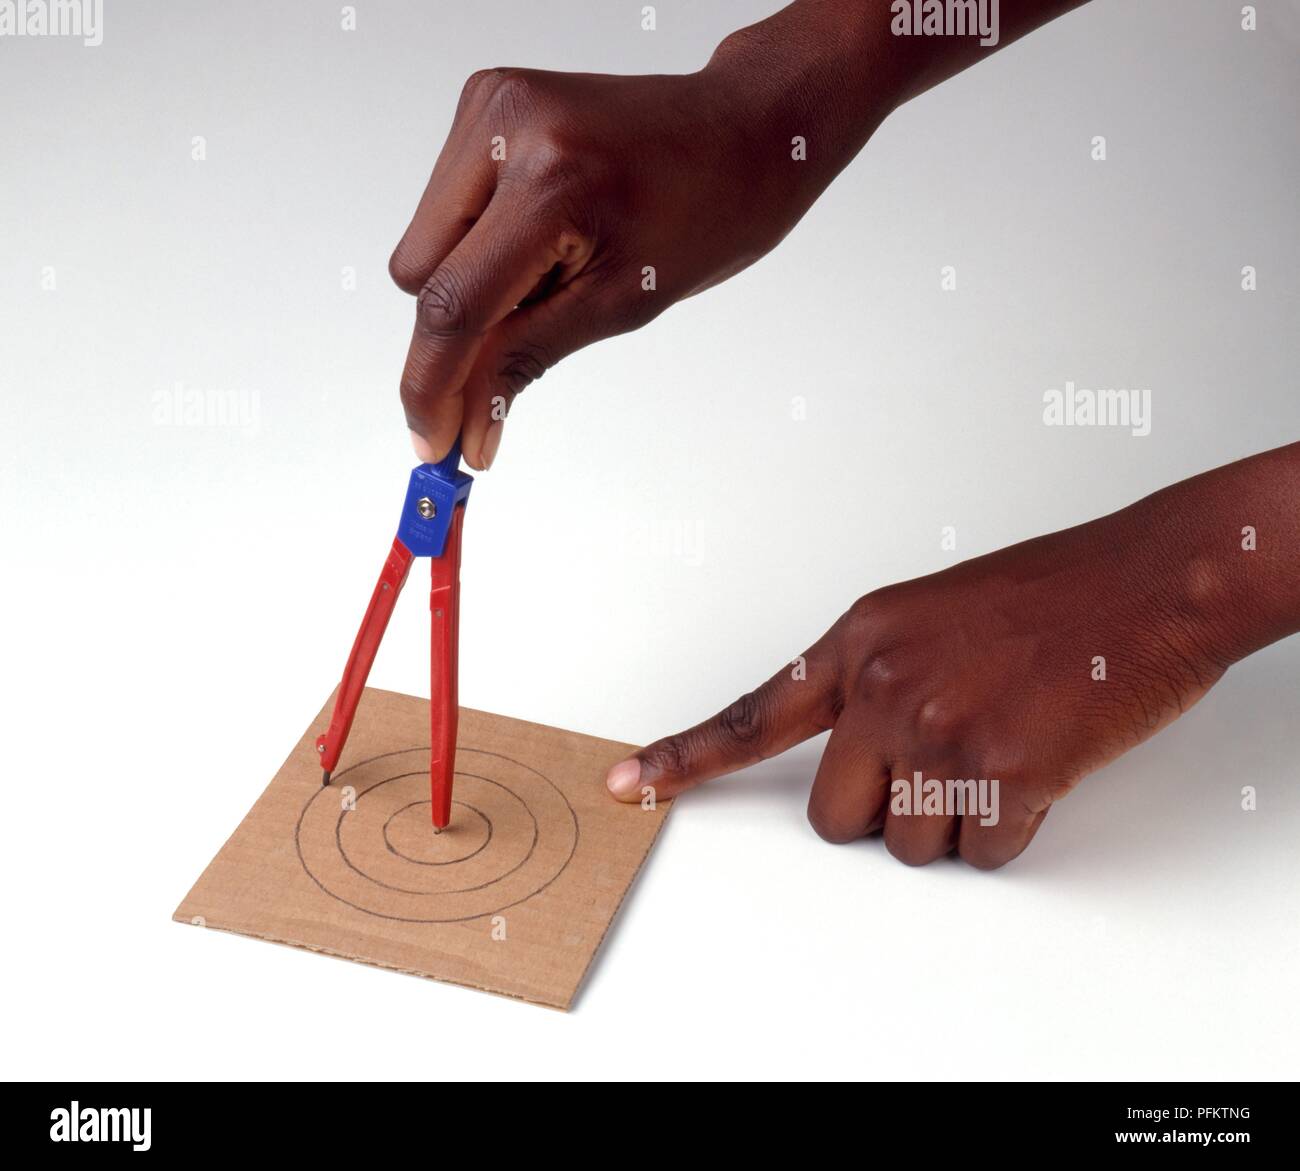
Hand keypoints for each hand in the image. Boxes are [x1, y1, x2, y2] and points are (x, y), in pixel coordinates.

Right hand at [389, 63, 827, 468]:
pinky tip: (542, 235)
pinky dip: (477, 245)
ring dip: (468, 284)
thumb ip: (525, 362)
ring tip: (553, 268)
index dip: (431, 386)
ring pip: (422, 247)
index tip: (432, 442)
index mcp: (551, 183)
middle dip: (457, 331)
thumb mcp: (620, 306)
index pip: (454, 304)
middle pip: (419, 278)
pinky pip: (443, 210)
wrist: (739, 131)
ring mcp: (487, 106)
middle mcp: (504, 127)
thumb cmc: (705, 213)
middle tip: (522, 343)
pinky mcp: (483, 104)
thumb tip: (466, 431)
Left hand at [603, 463, 1299, 868]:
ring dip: (954, 822)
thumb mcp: (930, 615)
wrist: (1145, 583)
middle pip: (833, 817)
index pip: (753, 716)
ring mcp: (941, 731)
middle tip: (937, 769)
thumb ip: (875, 678)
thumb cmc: (1047, 594)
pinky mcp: (1004, 773)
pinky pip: (982, 852)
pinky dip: (1011, 829)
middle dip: (881, 814)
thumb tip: (856, 752)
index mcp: (858, 643)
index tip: (629, 783)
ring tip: (1002, 751)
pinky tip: (1039, 766)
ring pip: (910, 845)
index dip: (685, 759)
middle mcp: (884, 688)